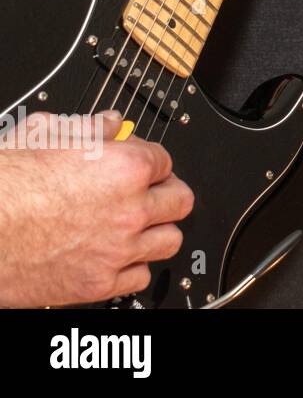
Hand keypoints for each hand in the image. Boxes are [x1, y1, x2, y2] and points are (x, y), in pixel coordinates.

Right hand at [0, 111, 194, 306]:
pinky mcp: (99, 284)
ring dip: (156, 230)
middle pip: (180, 200)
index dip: (150, 161)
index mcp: (124, 167)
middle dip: (165, 192)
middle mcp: (130, 209)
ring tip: (137, 225)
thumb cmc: (2, 185)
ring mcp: (117, 249)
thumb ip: (87, 127)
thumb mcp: (41, 135)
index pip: (165, 160)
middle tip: (149, 193)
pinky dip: (132, 266)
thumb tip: (109, 123)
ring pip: (169, 240)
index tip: (142, 166)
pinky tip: (115, 255)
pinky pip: (140, 276)